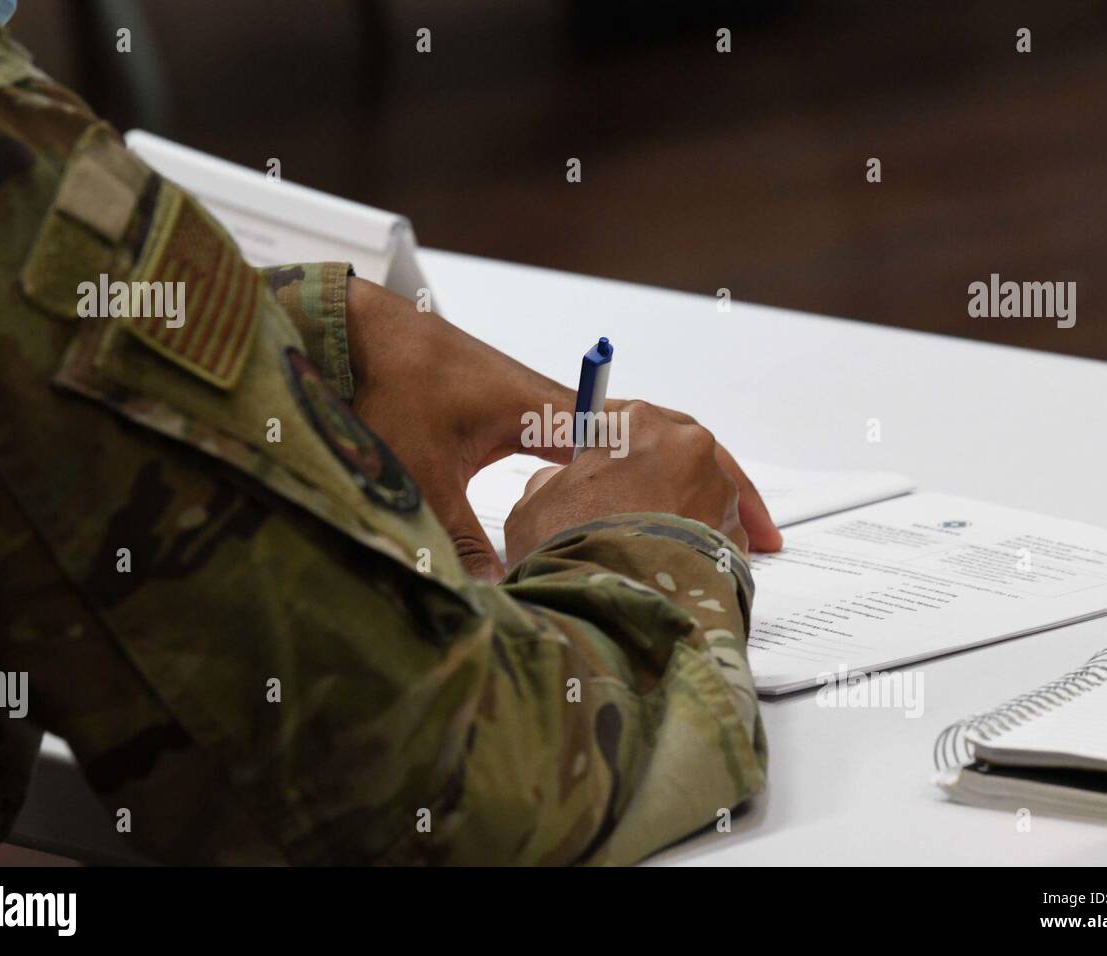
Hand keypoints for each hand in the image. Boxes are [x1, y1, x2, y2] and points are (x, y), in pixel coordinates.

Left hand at [344, 280, 781, 579]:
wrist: (355, 330)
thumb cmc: (385, 379)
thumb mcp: (418, 472)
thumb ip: (458, 538)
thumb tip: (502, 601)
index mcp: (550, 414)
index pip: (656, 449)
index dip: (711, 485)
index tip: (750, 525)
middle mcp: (558, 407)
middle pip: (663, 442)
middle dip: (711, 485)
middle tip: (748, 535)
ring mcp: (541, 410)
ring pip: (628, 449)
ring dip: (668, 483)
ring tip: (695, 534)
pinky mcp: (518, 419)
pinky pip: (590, 452)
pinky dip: (620, 479)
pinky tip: (614, 514)